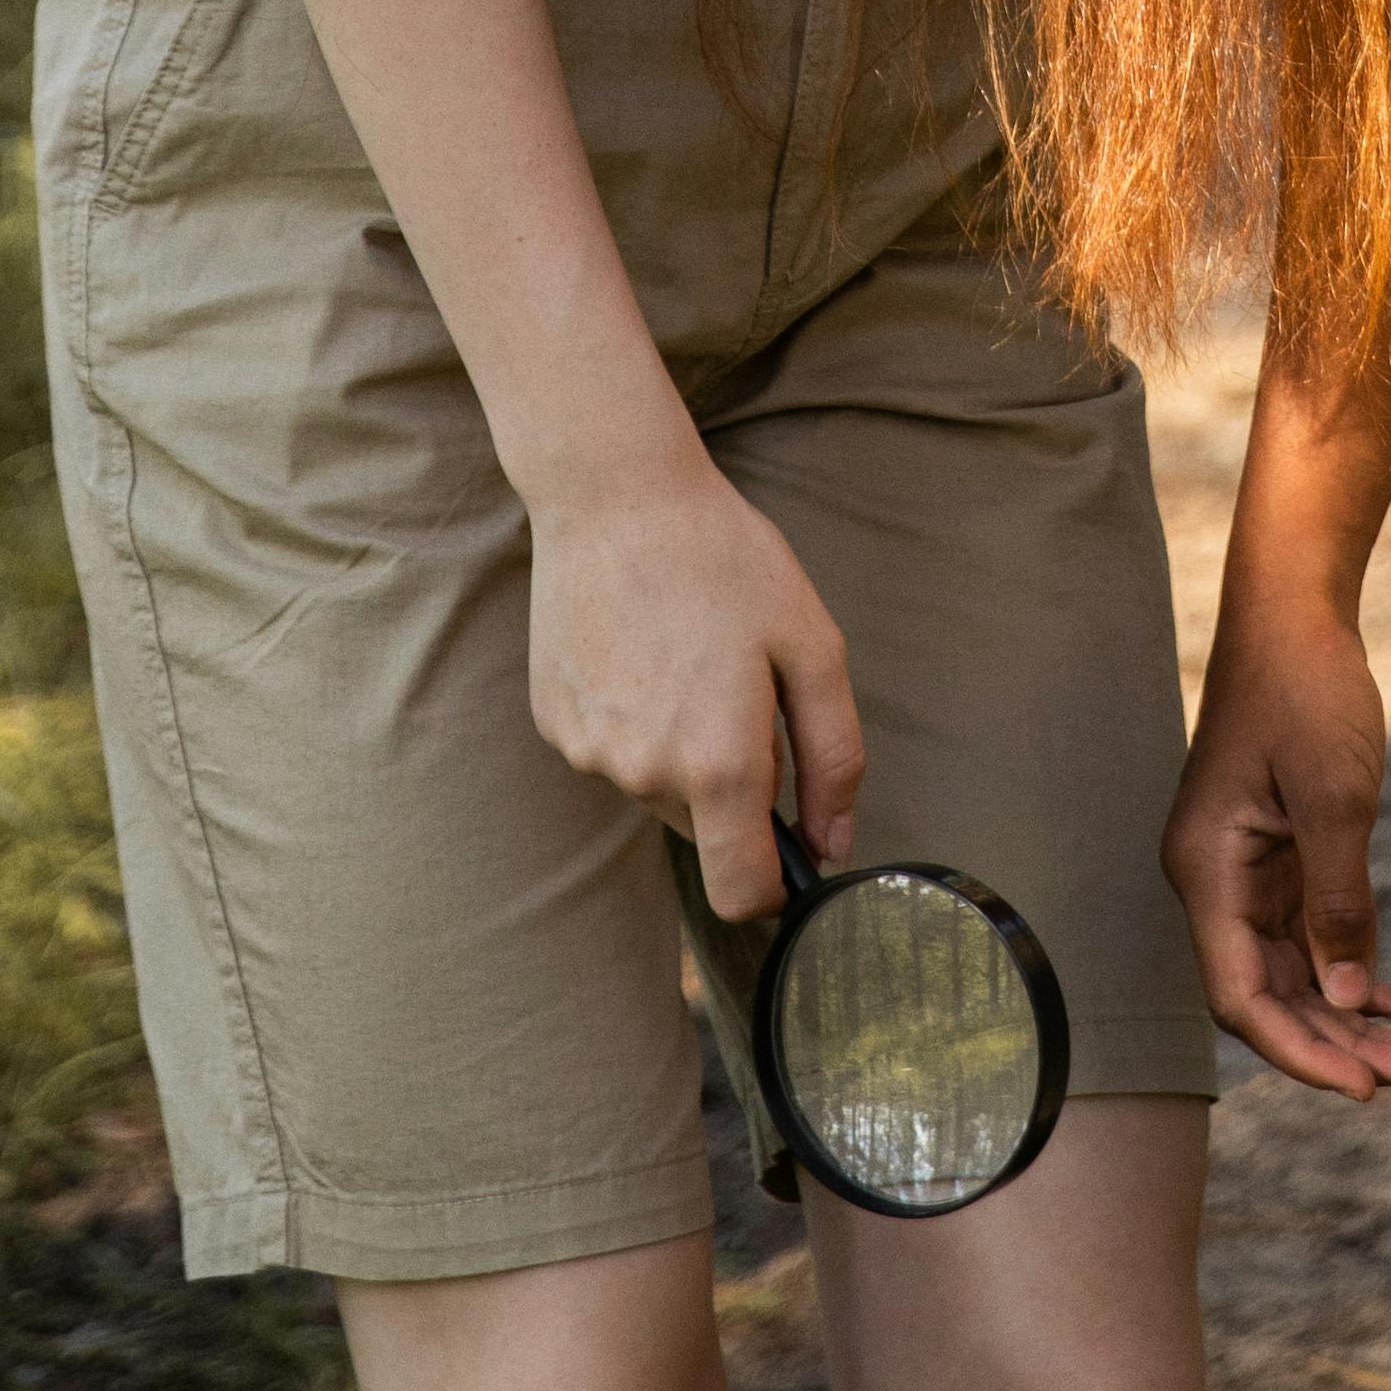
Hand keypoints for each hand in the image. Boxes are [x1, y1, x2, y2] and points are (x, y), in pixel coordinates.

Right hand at [526, 464, 864, 917]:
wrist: (615, 497)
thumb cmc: (726, 562)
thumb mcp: (813, 648)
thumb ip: (834, 760)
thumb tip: (832, 847)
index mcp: (717, 764)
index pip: (741, 894)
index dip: (777, 881)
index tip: (792, 837)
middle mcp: (644, 775)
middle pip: (707, 832)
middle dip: (736, 788)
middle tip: (743, 693)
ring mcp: (589, 752)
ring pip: (660, 791)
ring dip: (685, 753)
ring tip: (689, 659)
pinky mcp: (555, 723)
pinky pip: (614, 753)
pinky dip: (637, 723)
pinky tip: (643, 652)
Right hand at [1168, 592, 1390, 1098]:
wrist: (1296, 613)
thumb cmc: (1306, 688)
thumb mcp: (1335, 795)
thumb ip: (1338, 898)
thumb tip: (1346, 996)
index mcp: (1206, 870)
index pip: (1241, 995)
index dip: (1300, 1051)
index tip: (1368, 1087)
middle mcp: (1214, 881)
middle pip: (1268, 996)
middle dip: (1338, 1046)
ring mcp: (1243, 872)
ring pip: (1291, 973)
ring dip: (1348, 1018)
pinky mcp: (1274, 858)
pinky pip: (1305, 936)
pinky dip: (1347, 970)